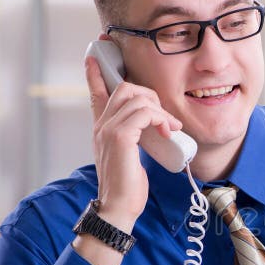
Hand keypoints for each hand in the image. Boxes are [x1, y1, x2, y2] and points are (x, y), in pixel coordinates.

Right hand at [85, 55, 181, 231]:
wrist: (118, 207)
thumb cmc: (127, 186)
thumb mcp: (130, 156)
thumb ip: (135, 138)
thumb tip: (153, 127)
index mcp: (102, 128)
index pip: (96, 92)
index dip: (96, 73)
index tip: (95, 56)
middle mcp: (101, 125)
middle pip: (124, 87)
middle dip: (150, 94)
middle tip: (164, 117)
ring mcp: (108, 129)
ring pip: (136, 97)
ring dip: (160, 109)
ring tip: (170, 128)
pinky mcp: (120, 137)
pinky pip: (143, 113)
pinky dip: (160, 118)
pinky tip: (167, 131)